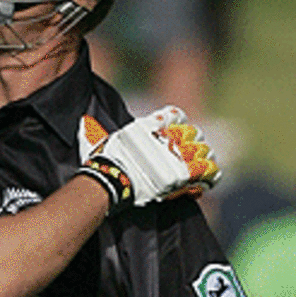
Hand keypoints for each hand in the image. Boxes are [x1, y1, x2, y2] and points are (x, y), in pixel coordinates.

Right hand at [78, 105, 219, 212]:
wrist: (111, 179)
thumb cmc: (103, 162)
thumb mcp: (99, 138)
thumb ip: (97, 130)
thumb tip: (83, 122)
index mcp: (152, 126)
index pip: (176, 117)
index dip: (181, 125)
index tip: (183, 132)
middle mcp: (167, 137)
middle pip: (193, 134)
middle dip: (195, 143)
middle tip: (198, 152)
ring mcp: (176, 155)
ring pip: (202, 152)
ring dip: (206, 159)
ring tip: (208, 166)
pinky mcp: (182, 175)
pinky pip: (204, 172)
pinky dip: (209, 176)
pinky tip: (212, 179)